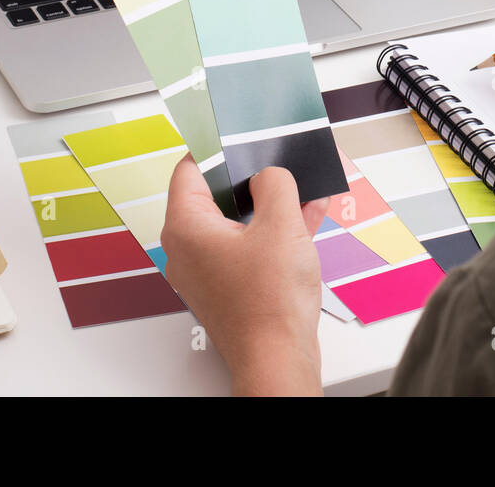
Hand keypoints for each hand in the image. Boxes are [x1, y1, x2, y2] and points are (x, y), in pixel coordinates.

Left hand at [161, 158, 329, 395]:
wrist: (279, 358)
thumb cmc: (270, 304)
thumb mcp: (282, 224)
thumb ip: (275, 184)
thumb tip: (270, 176)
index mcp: (186, 227)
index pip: (189, 169)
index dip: (216, 149)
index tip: (237, 136)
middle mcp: (189, 248)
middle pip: (215, 195)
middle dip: (251, 177)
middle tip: (274, 160)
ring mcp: (209, 269)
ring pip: (237, 221)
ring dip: (269, 204)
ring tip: (301, 186)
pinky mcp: (231, 286)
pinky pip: (249, 245)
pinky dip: (273, 231)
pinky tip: (307, 216)